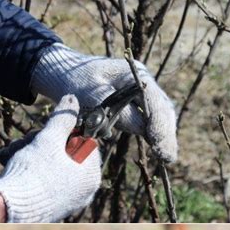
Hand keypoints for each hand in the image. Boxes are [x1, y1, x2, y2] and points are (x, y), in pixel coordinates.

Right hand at [0, 94, 100, 221]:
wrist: (8, 207)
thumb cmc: (34, 172)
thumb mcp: (49, 138)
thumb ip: (63, 118)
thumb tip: (72, 99)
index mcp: (91, 175)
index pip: (87, 141)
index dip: (67, 130)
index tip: (50, 128)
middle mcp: (83, 190)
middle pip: (66, 152)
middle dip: (42, 141)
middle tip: (28, 140)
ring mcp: (66, 198)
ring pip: (50, 163)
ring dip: (30, 151)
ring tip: (13, 151)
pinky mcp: (48, 203)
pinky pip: (42, 178)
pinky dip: (27, 167)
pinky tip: (10, 161)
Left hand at [31, 44, 177, 162]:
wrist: (61, 71)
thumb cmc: (74, 81)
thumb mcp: (93, 97)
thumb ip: (120, 113)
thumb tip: (145, 131)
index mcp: (134, 74)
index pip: (155, 103)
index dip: (160, 127)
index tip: (161, 149)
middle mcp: (142, 80)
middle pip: (163, 108)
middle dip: (166, 134)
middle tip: (168, 158)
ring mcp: (139, 89)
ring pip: (159, 113)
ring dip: (163, 134)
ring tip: (166, 156)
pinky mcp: (133, 99)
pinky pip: (148, 116)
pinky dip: (152, 131)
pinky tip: (157, 146)